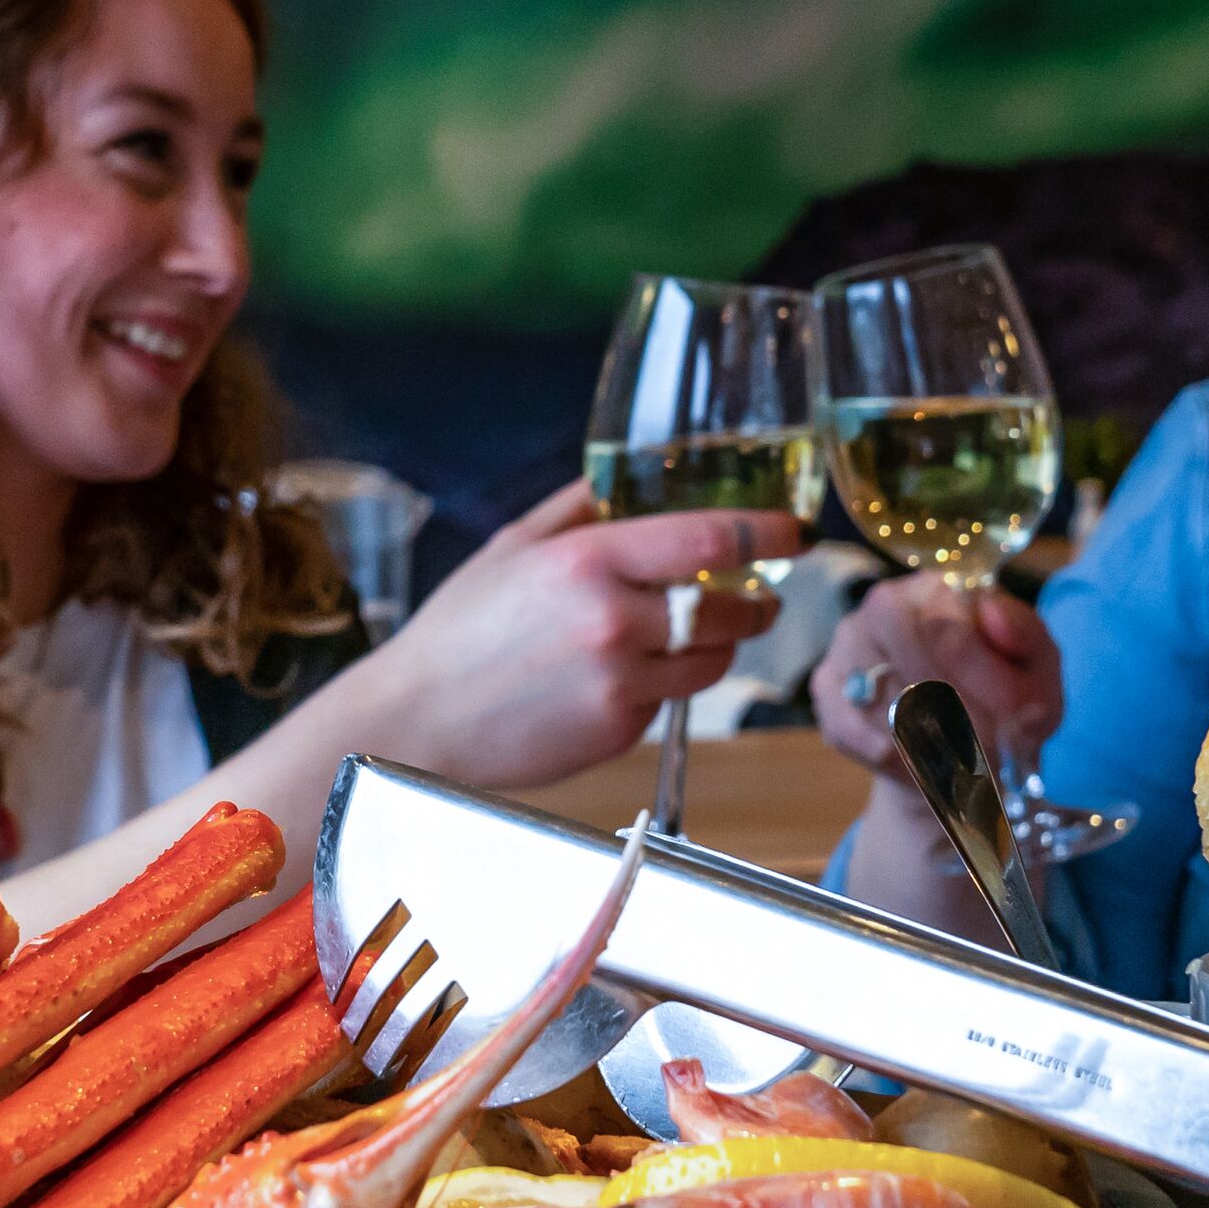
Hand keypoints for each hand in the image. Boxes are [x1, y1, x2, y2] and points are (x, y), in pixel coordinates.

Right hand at [325, 481, 797, 788]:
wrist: (415, 722)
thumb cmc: (458, 631)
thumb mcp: (513, 546)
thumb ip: (580, 507)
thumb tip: (635, 476)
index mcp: (588, 561)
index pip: (710, 540)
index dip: (766, 533)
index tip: (793, 530)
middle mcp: (613, 622)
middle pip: (730, 608)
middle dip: (756, 600)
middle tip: (759, 593)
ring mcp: (620, 683)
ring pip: (713, 662)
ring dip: (717, 646)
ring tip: (690, 634)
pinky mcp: (620, 731)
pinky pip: (670, 701)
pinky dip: (663, 685)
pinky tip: (620, 676)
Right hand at [812, 572, 1061, 780]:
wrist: (965, 751)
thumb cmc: (1004, 699)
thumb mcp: (1037, 669)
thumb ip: (1026, 637)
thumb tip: (990, 610)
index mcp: (943, 587)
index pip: (947, 624)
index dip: (982, 679)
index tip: (1014, 719)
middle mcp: (886, 603)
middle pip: (903, 651)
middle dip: (954, 708)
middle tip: (988, 746)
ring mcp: (849, 643)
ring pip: (876, 691)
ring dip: (925, 736)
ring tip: (963, 759)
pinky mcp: (827, 687)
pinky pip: (847, 724)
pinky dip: (889, 754)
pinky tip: (920, 763)